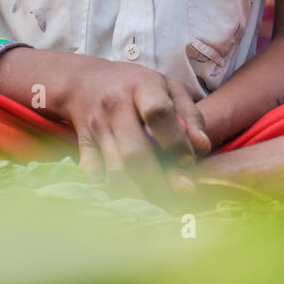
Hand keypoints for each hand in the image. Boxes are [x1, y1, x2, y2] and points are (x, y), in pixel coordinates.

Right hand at [52, 56, 211, 198]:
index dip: (174, 141)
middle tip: (177, 197)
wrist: (84, 81)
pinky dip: (111, 188)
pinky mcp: (81, 142)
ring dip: (138, 192)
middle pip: (134, 151)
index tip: (187, 161)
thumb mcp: (169, 88)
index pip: (158, 113)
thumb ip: (190, 116)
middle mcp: (115, 105)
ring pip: (115, 169)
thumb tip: (203, 148)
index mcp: (142, 86)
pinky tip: (130, 194)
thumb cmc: (137, 87)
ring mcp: (96, 125)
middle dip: (158, 181)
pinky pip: (95, 174)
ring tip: (158, 202)